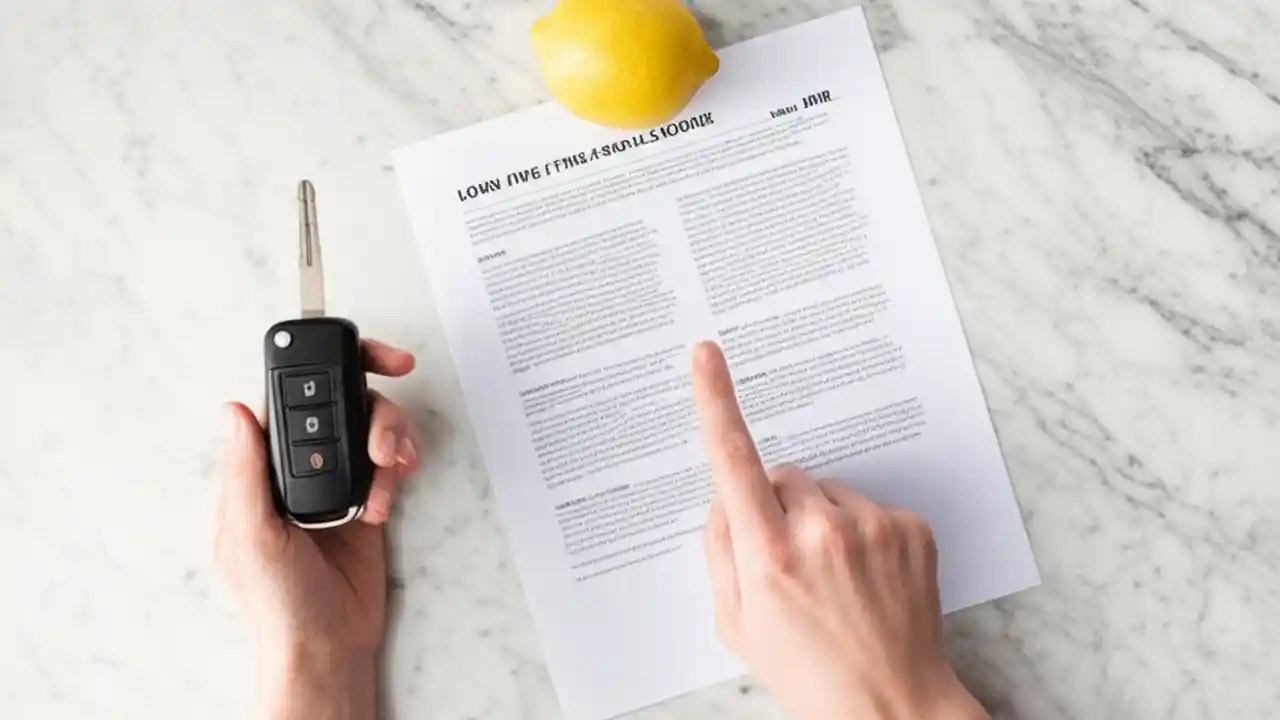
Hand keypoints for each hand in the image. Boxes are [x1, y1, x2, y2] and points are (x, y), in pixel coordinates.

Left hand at [213, 339, 419, 719]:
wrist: (326, 645)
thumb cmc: (276, 602)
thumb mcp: (247, 535)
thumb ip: (244, 471)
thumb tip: (235, 409)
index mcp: (259, 469)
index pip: (289, 399)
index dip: (323, 368)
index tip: (360, 355)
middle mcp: (298, 469)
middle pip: (341, 404)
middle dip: (372, 407)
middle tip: (387, 429)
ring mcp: (336, 482)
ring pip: (371, 429)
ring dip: (388, 441)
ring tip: (388, 471)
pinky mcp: (368, 499)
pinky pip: (389, 463)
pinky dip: (397, 469)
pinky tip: (386, 498)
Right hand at [691, 342, 985, 719]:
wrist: (893, 706)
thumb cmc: (808, 673)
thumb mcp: (736, 625)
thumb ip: (720, 552)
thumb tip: (723, 500)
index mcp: (768, 556)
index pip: (733, 461)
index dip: (715, 401)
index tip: (707, 357)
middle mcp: (821, 531)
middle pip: (781, 475)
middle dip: (775, 504)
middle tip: (786, 560)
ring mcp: (872, 526)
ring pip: (826, 491)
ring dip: (821, 519)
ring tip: (833, 578)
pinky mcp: (910, 527)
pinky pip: (868, 506)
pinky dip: (861, 532)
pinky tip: (864, 577)